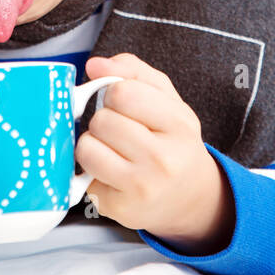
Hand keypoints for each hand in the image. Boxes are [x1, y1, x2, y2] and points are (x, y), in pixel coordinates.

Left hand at [77, 53, 233, 252]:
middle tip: (119, 132)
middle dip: (103, 121)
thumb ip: (133, 72)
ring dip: (92, 145)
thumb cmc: (172, 141)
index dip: (114, 93)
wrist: (190, 198)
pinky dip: (92, 172)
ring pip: (87, 148)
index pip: (124, 92)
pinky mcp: (120, 209)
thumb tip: (94, 65)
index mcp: (179, 125)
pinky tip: (112, 175)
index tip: (122, 103)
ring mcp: (142, 187)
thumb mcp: (167, 101)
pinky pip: (84, 177)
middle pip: (102, 121)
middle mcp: (164, 159)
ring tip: (111, 151)